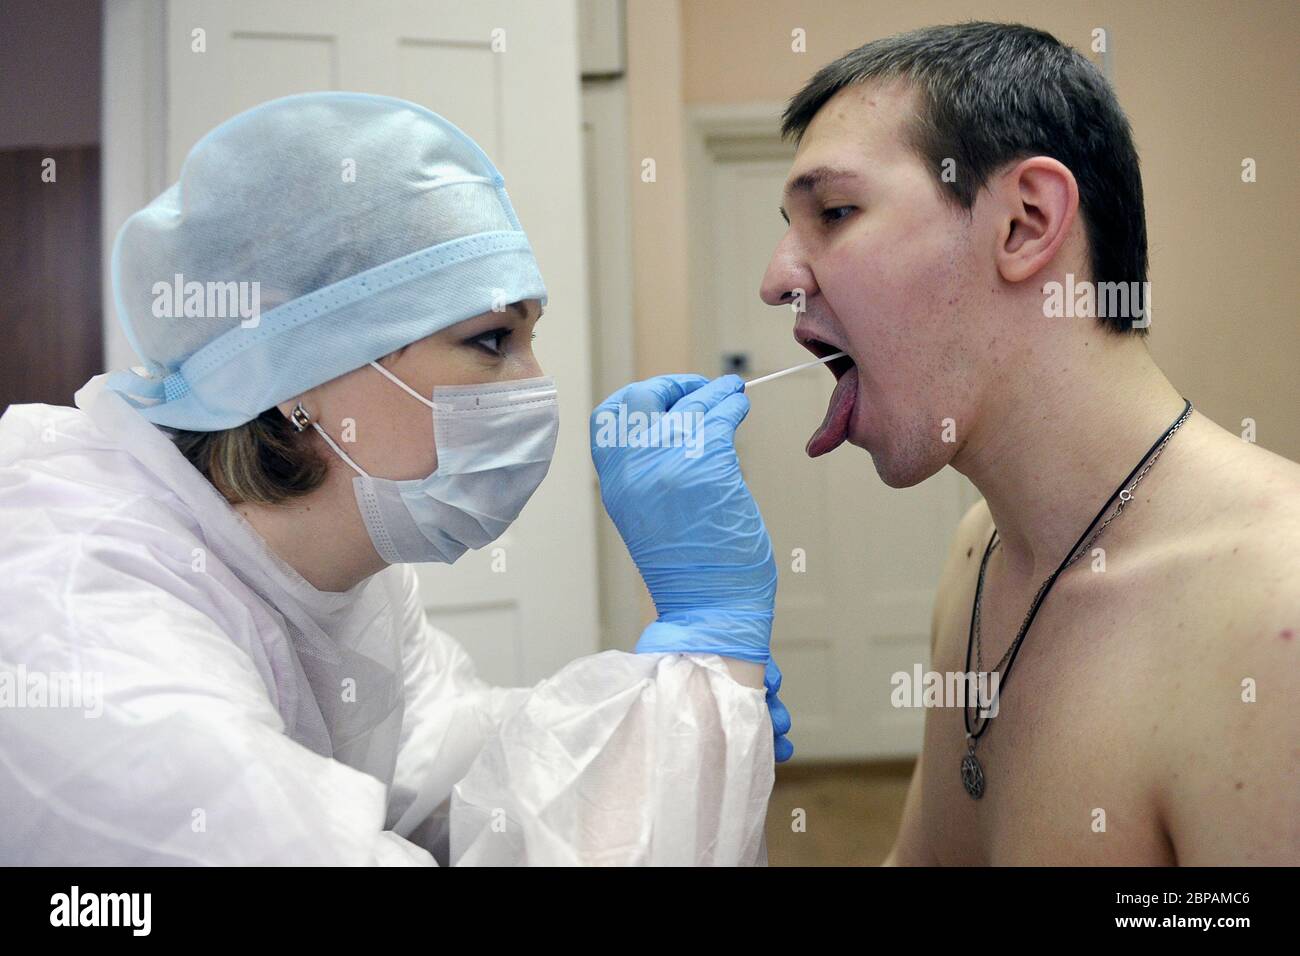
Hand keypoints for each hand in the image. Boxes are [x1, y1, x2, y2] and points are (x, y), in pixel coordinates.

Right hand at [591, 373, 789, 759]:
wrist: (711, 611)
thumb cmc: (691, 571)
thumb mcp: (649, 516)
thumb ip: (650, 474)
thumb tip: (677, 427)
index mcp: (614, 485)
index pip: (608, 419)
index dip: (638, 398)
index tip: (665, 397)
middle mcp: (633, 471)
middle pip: (640, 399)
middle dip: (672, 385)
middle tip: (699, 389)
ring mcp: (668, 467)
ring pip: (688, 405)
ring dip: (715, 393)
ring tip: (731, 393)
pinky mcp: (706, 468)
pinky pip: (718, 418)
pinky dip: (731, 406)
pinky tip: (740, 408)